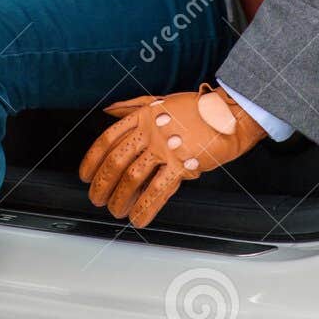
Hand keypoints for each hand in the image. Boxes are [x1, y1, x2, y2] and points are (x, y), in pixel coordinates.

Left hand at [79, 83, 266, 228]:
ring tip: (116, 210)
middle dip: (102, 184)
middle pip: (116, 161)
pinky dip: (146, 207)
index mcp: (144, 116)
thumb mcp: (162, 100)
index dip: (92, 160)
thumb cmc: (200, 109)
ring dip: (120, 198)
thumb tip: (109, 110)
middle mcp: (152, 132)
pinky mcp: (184, 165)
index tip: (85, 174)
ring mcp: (167, 149)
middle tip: (97, 198)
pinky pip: (159, 190)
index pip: (108, 139)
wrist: (232, 114)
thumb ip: (133, 106)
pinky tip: (138, 217)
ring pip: (133, 178)